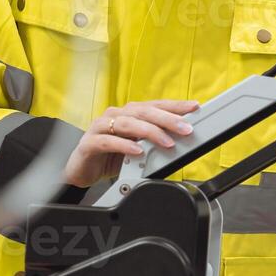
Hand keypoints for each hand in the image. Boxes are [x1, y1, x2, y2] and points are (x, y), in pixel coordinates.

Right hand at [62, 99, 198, 187]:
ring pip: (128, 123)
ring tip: (167, 142)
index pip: (155, 105)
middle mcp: (116, 115)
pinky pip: (108, 141)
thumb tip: (181, 140)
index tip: (194, 107)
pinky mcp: (89, 142)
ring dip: (150, 132)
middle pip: (144, 111)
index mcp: (129, 114)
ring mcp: (101, 127)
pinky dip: (124, 145)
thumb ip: (155, 142)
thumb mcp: (138, 148)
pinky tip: (137, 151)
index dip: (175, 105)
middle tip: (185, 128)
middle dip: (168, 119)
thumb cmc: (111, 156)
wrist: (81, 170)